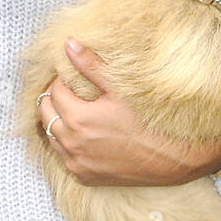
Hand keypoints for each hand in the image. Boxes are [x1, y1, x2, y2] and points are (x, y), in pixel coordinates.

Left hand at [37, 38, 220, 185]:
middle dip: (54, 98)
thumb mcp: (119, 90)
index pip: (54, 90)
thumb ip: (90, 66)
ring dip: (57, 120)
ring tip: (74, 109)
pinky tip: (81, 133)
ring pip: (51, 136)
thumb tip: (68, 43)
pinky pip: (63, 156)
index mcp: (78, 119)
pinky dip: (66, 142)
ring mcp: (77, 163)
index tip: (72, 75)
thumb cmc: (150, 121)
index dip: (62, 79)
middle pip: (46, 113)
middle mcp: (72, 144)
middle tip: (70, 89)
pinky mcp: (85, 177)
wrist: (174, 158)